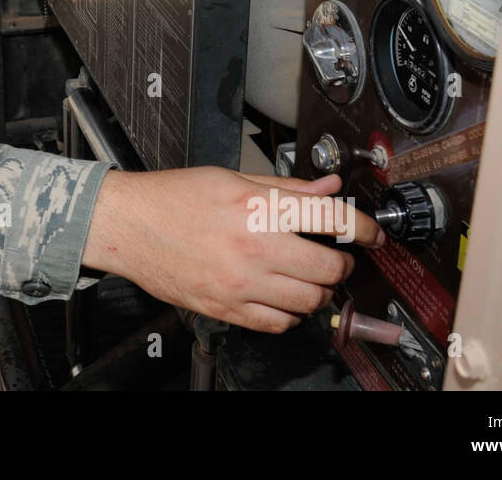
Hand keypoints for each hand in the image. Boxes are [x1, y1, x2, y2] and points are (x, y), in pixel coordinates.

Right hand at [81, 167, 383, 333]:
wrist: (127, 225)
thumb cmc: (171, 198)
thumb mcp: (231, 177)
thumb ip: (285, 187)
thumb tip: (326, 189)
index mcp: (258, 208)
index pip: (333, 221)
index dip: (366, 228)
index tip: (373, 234)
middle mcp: (253, 249)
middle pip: (329, 269)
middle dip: (343, 264)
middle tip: (338, 257)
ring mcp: (239, 284)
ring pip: (309, 302)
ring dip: (319, 291)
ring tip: (309, 277)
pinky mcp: (225, 308)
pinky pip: (278, 323)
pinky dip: (289, 314)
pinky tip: (282, 296)